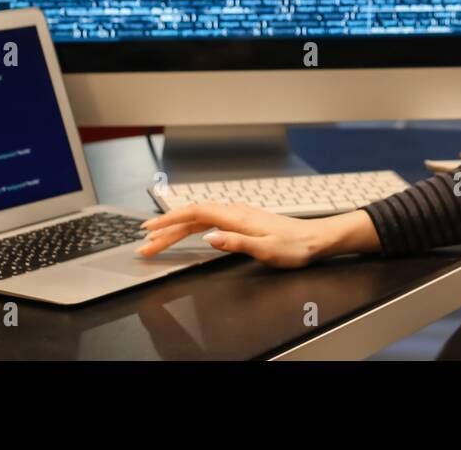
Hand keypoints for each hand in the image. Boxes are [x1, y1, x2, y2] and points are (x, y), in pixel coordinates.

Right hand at [138, 202, 332, 268]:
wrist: (315, 239)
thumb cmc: (294, 247)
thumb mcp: (265, 249)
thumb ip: (235, 242)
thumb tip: (208, 238)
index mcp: (237, 217)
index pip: (194, 213)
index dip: (169, 220)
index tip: (149, 230)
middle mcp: (235, 212)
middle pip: (192, 217)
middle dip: (166, 229)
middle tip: (145, 244)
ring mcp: (239, 215)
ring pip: (200, 219)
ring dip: (177, 229)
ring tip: (158, 240)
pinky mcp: (243, 220)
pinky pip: (209, 220)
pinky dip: (192, 226)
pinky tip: (187, 231)